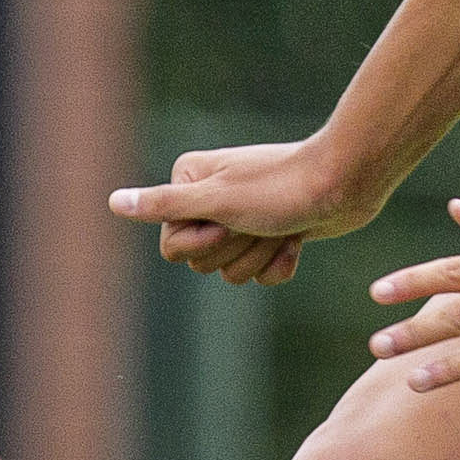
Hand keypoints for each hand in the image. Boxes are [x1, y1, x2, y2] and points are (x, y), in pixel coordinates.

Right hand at [108, 137, 376, 286]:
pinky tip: (297, 239)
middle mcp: (209, 201)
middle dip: (235, 249)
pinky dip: (280, 263)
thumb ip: (165, 205)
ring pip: (230, 273)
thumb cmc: (280, 187)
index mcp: (188, 183)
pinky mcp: (270, 235)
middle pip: (200, 263)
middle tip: (260, 221)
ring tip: (282, 226)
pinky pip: (260, 276)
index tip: (228, 218)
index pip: (171, 248)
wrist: (345, 183)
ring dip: (260, 255)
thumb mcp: (218, 200)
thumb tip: (114, 203)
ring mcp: (242, 219)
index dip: (202, 242)